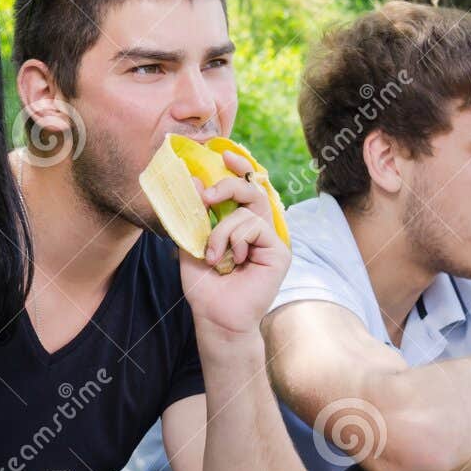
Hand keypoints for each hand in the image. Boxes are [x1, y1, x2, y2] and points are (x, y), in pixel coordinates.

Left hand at [179, 150, 290, 337]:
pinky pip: (254, 226)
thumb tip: (191, 180)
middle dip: (228, 185)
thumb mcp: (191, 244)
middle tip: (206, 197)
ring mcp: (270, 239)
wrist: (215, 316)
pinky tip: (232, 261)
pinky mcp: (279, 250)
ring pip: (247, 210)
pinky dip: (234, 240)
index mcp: (239, 224)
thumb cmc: (204, 285)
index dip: (239, 168)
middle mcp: (258, 228)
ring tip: (212, 256)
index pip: (244, 187)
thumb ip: (193, 215)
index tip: (223, 153)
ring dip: (221, 231)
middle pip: (252, 189)